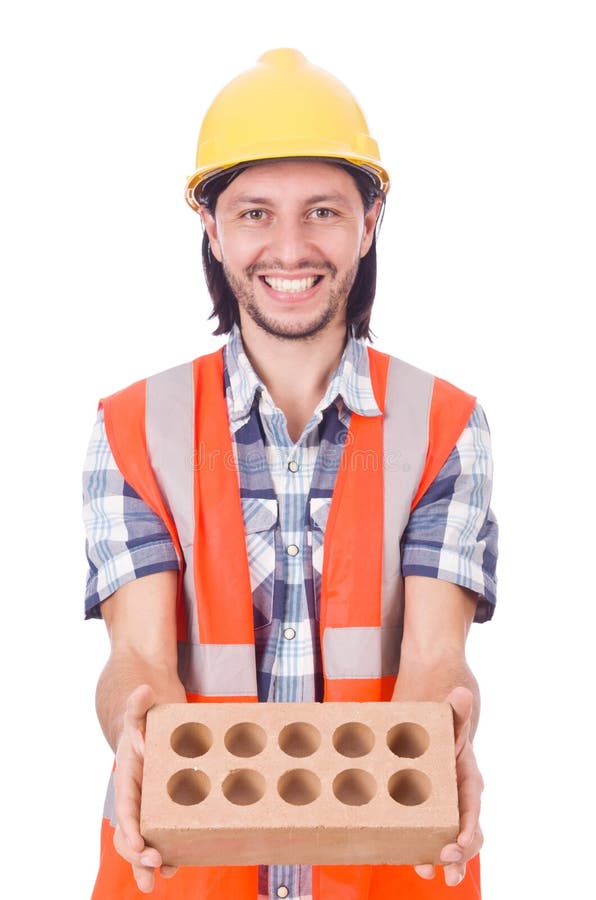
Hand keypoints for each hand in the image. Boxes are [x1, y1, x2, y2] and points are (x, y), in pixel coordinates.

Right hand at [113, 684, 177, 892]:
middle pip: (131, 832)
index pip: (125, 807)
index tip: (139, 846)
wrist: (151, 721)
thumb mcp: (142, 710)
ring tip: (167, 875)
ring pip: (143, 840)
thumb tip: (143, 692)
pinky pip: (161, 834)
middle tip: (157, 866)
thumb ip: (139, 704)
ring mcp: (148, 804)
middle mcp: (135, 795)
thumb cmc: (146, 718)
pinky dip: (166, 851)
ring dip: (150, 862)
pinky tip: (178, 865)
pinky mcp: (164, 806)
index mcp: (128, 776)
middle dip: (140, 854)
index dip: (130, 828)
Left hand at [415, 686, 483, 887]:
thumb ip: (455, 709)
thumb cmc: (439, 720)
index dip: (469, 825)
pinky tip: (416, 862)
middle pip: (467, 829)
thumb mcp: (447, 716)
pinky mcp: (427, 808)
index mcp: (466, 775)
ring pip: (452, 838)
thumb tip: (460, 694)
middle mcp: (459, 794)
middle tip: (446, 864)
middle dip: (460, 852)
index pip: (472, 803)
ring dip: (446, 859)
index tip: (462, 841)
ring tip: (434, 873)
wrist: (428, 720)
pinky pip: (431, 833)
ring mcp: (444, 804)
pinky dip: (425, 849)